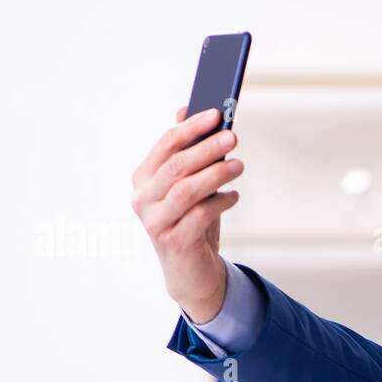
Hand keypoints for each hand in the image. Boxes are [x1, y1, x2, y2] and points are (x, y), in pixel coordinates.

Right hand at [131, 107, 243, 322]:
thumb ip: (184, 152)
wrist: (190, 271)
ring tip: (238, 166)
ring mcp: (155, 222)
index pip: (166, 145)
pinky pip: (200, 215)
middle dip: (207, 148)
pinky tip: (233, 196)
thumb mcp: (188, 185)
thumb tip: (185, 110)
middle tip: (233, 137)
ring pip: (187, 190)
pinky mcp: (174, 241)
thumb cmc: (190, 221)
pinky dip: (220, 202)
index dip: (191, 128)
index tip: (217, 114)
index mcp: (143, 178)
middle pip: (177, 166)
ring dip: (216, 174)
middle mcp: (143, 199)